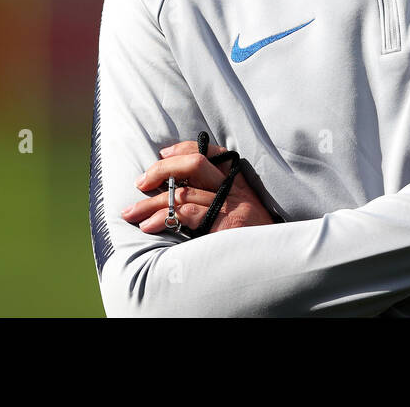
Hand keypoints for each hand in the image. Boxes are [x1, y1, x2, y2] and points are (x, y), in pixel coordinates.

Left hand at [121, 139, 276, 234]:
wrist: (277, 260)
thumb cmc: (254, 236)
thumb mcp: (243, 209)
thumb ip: (219, 197)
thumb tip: (181, 192)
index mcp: (239, 181)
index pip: (211, 152)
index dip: (183, 149)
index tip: (163, 154)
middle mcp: (235, 188)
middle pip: (195, 163)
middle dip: (162, 169)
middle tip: (140, 182)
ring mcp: (231, 204)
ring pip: (184, 191)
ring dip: (151, 203)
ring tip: (132, 213)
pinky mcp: (225, 222)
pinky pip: (187, 213)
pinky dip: (163, 218)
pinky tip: (149, 226)